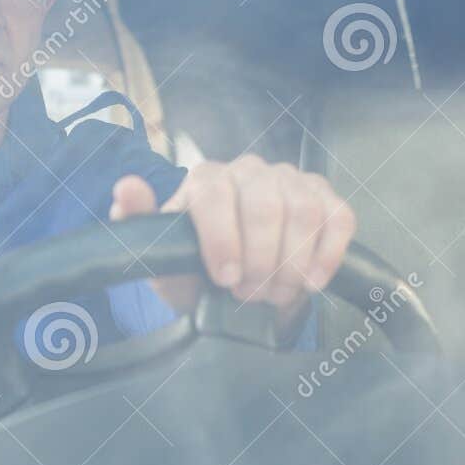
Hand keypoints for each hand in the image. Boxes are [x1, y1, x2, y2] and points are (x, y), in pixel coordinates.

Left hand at [110, 157, 356, 328]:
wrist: (235, 283)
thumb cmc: (197, 270)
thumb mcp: (162, 261)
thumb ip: (139, 226)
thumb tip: (125, 189)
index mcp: (206, 179)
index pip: (215, 194)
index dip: (222, 238)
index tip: (224, 279)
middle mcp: (249, 170)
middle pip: (264, 205)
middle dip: (260, 259)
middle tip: (250, 294)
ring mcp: (291, 180)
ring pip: (303, 211)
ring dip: (292, 262)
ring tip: (276, 293)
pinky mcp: (325, 198)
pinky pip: (338, 218)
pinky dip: (328, 254)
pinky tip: (313, 282)